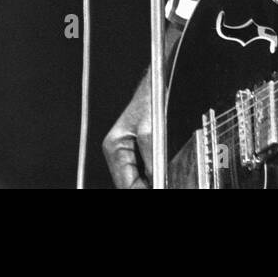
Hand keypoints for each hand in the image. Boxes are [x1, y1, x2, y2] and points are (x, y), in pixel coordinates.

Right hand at [103, 70, 152, 188]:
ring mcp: (126, 152)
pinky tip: (160, 175)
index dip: (141, 190)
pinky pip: (142, 170)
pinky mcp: (136, 150)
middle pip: (129, 183)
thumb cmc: (148, 100)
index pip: (124, 183)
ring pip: (136, 178)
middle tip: (162, 185)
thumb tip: (155, 179)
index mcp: (114, 148)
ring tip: (162, 182)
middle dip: (147, 186)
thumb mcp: (150, 130)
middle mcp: (117, 152)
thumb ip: (151, 156)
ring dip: (149, 182)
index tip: (158, 188)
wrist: (154, 86)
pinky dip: (151, 175)